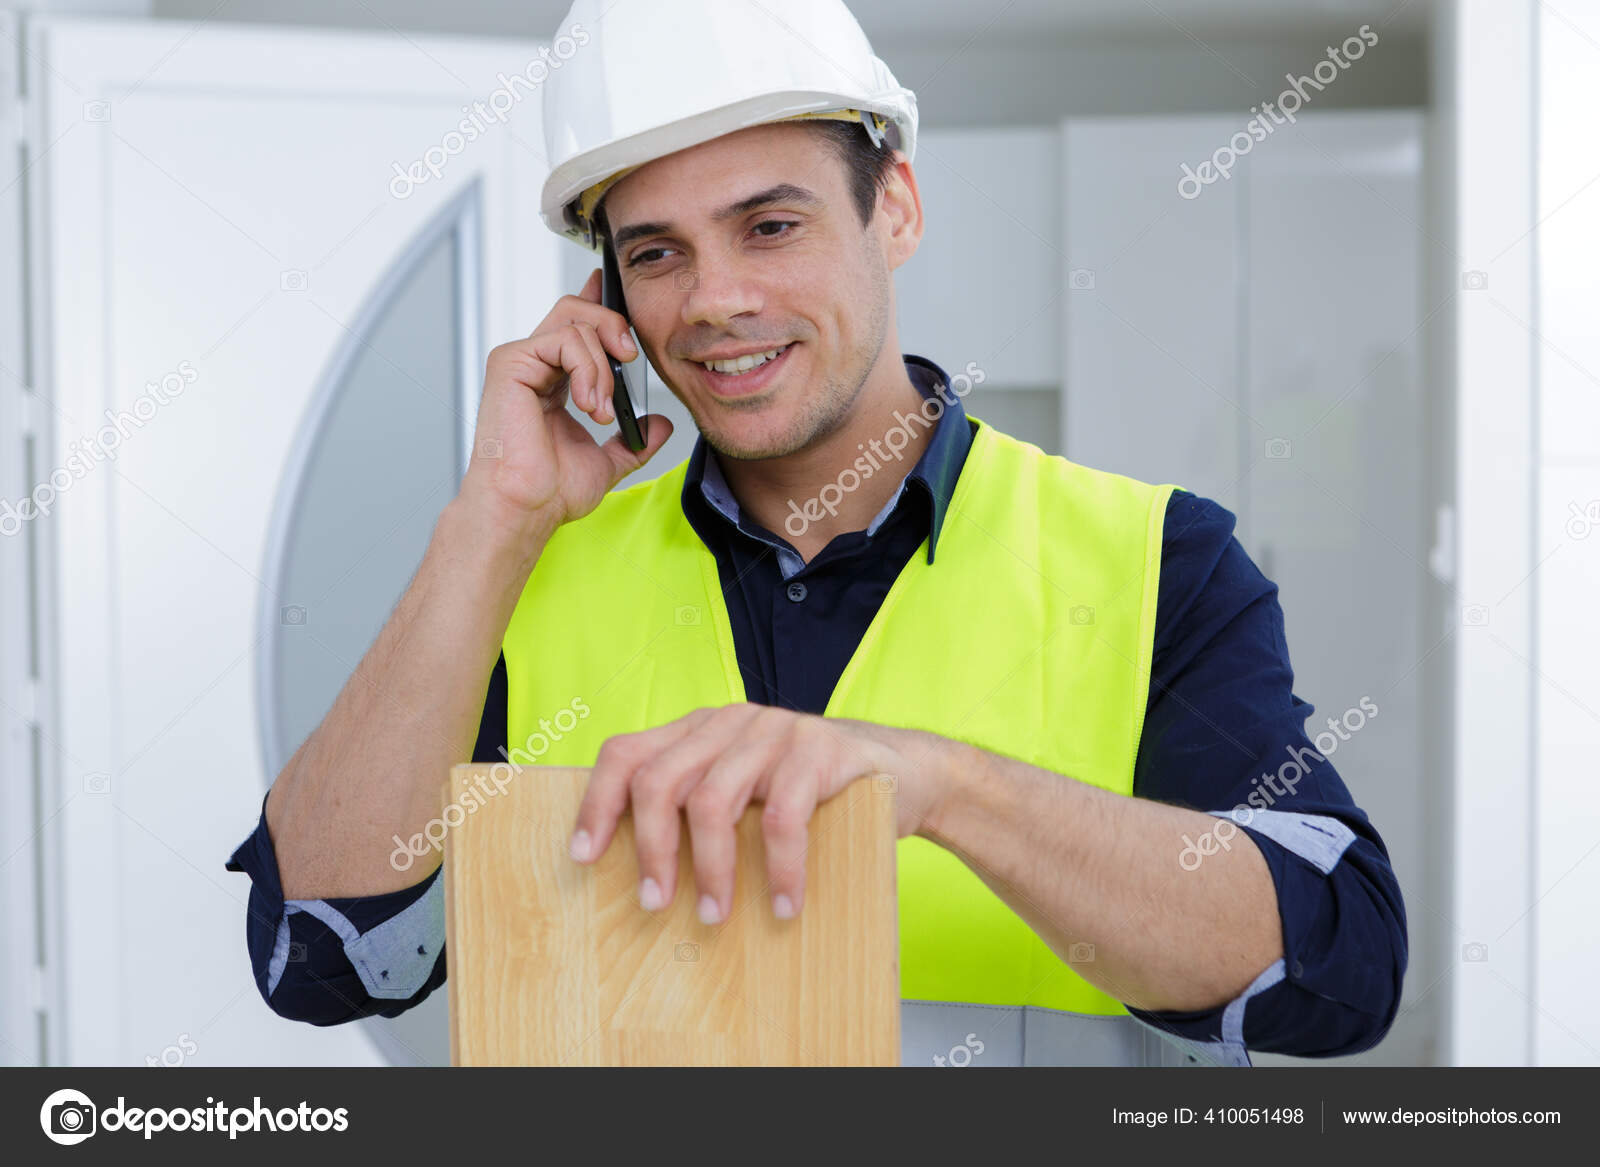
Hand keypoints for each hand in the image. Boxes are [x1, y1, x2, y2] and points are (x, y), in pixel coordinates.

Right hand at [458, 268, 673, 536]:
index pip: (576, 325)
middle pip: (578, 310)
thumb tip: (660, 425)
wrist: (526, 508)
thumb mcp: (607, 461)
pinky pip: (564, 340)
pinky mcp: (511, 362)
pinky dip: (588, 369)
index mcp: (552, 380)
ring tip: (602, 409)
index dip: (601, 303)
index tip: (625, 299)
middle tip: (630, 359)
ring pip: (575, 321)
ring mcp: (520, 361)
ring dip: (603, 365)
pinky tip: (589, 404)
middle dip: (614, 326)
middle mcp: (534, 365)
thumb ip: (632, 440)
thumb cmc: (549, 491)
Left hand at [567, 704, 953, 922]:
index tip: (584, 857)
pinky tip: (786, 904)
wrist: (907, 771)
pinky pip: (782, 817)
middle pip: (660, 780)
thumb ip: (701, 804)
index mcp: (700, 729)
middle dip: (652, 850)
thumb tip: (642, 872)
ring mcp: (775, 731)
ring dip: (710, 870)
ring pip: (713, 800)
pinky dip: (778, 869)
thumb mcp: (748, 791)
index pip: (627, 753)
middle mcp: (730, 721)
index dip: (597, 803)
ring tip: (716, 915)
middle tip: (657, 903)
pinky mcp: (818, 752)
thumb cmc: (814, 793)